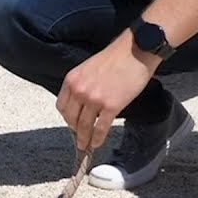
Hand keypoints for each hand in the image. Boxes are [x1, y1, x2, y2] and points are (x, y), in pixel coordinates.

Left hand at [57, 35, 159, 151]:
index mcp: (72, 80)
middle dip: (74, 130)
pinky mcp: (111, 106)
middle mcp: (79, 90)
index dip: (67, 118)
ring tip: (86, 146)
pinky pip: (100, 128)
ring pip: (84, 126)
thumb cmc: (115, 58)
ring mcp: (94, 99)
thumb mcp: (88, 68)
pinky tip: (97, 143)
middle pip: (71, 118)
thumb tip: (82, 103)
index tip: (71, 124)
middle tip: (79, 138)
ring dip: (84, 139)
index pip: (62, 106)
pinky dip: (97, 138)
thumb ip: (82, 85)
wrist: (135, 51)